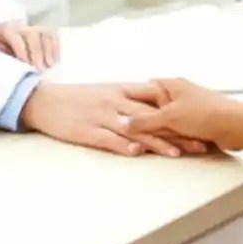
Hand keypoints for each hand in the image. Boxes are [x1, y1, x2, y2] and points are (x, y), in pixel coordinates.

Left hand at [0, 22, 58, 69]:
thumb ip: (2, 59)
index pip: (14, 36)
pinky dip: (56, 48)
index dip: (21, 49)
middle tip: (39, 68)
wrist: (4, 43)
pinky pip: (53, 36)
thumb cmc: (0, 51)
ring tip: (49, 65)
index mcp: (6, 30)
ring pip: (45, 33)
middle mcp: (21, 26)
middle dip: (36, 52)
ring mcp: (34, 27)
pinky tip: (55, 61)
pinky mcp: (45, 31)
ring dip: (48, 50)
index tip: (25, 63)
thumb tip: (9, 68)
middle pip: (32, 34)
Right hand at [19, 82, 209, 157]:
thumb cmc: (76, 98)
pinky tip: (137, 152)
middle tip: (199, 143)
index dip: (179, 113)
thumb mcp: (104, 92)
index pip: (156, 101)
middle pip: (152, 117)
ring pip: (135, 129)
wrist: (44, 100)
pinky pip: (108, 139)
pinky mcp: (87, 130)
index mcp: (121, 90)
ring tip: (176, 153)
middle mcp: (115, 101)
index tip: (199, 123)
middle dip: (177, 131)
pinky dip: (123, 145)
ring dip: (156, 142)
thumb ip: (128, 99)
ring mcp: (101, 116)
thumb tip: (151, 106)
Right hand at [126, 78, 242, 151]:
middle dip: (142, 117)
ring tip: (145, 140)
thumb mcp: (168, 118)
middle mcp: (180, 94)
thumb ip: (144, 121)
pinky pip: (178, 130)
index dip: (129, 97)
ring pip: (166, 119)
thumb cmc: (206, 114)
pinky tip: (168, 146)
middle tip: (126, 127)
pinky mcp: (198, 123)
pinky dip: (173, 138)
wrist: (236, 127)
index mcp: (171, 85)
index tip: (116, 106)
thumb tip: (123, 122)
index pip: (143, 88)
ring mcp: (189, 108)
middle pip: (153, 104)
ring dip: (159, 130)